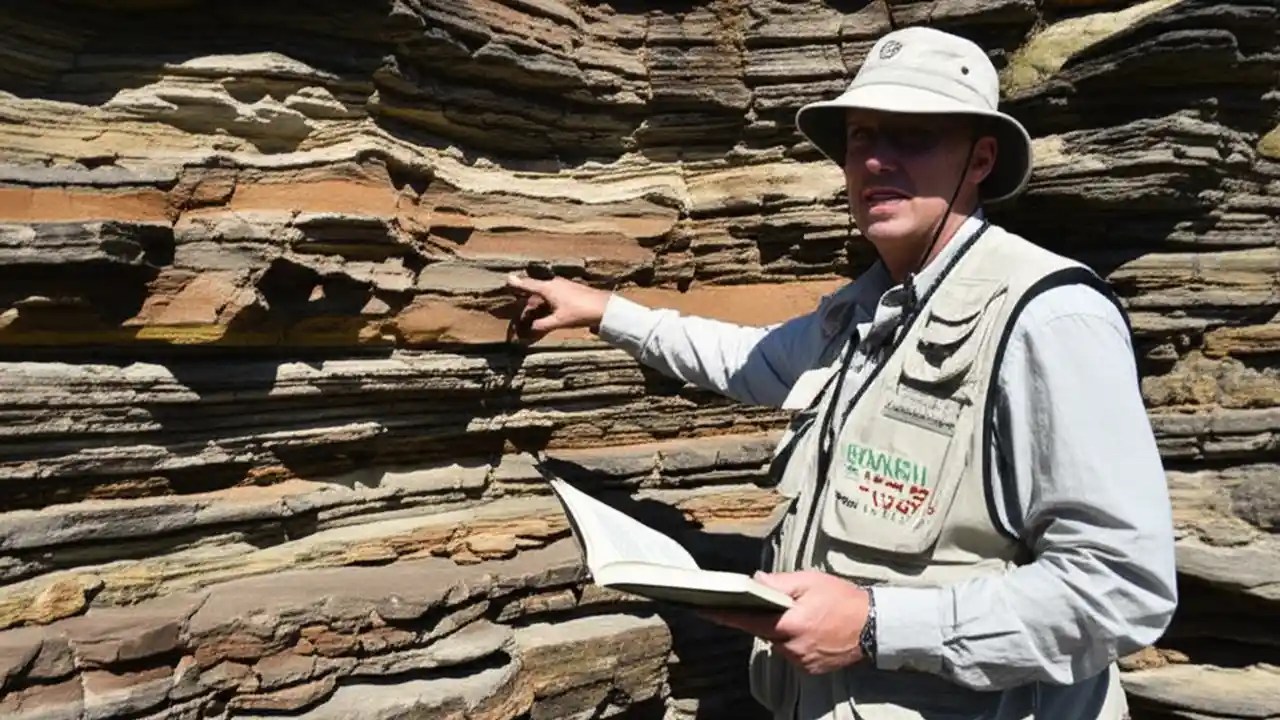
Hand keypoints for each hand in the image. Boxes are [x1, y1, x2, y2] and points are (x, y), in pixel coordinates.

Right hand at [506, 273, 610, 342]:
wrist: (604, 307)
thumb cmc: (580, 312)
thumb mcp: (558, 321)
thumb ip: (542, 325)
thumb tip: (530, 328)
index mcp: (548, 288)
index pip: (528, 285)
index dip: (517, 283)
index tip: (507, 279)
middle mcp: (554, 284)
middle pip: (536, 290)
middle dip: (528, 300)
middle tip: (522, 312)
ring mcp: (564, 286)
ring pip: (545, 293)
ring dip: (539, 302)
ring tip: (535, 314)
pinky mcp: (571, 290)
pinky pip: (554, 295)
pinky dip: (548, 302)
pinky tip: (551, 310)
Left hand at [700, 571, 870, 674]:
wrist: (874, 626)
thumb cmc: (842, 599)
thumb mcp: (810, 582)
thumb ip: (779, 583)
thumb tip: (754, 580)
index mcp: (790, 624)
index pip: (748, 620)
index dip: (724, 615)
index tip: (702, 610)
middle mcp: (792, 647)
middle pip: (763, 632)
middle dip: (763, 618)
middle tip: (778, 604)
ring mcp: (801, 661)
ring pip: (777, 643)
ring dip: (780, 630)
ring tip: (803, 616)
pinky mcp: (810, 669)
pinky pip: (791, 653)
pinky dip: (793, 641)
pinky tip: (810, 630)